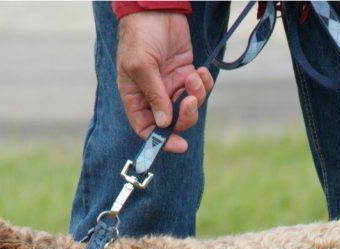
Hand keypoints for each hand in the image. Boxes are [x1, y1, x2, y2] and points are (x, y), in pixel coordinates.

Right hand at [116, 11, 214, 153]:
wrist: (155, 10)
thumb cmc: (139, 36)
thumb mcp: (141, 66)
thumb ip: (154, 95)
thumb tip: (164, 124)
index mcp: (136, 98)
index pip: (147, 129)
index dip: (161, 141)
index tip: (179, 144)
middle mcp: (154, 96)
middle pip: (172, 122)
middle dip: (185, 116)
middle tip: (190, 101)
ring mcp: (172, 86)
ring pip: (189, 107)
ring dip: (196, 96)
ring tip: (194, 77)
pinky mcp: (186, 74)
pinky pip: (200, 90)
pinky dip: (204, 84)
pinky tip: (200, 70)